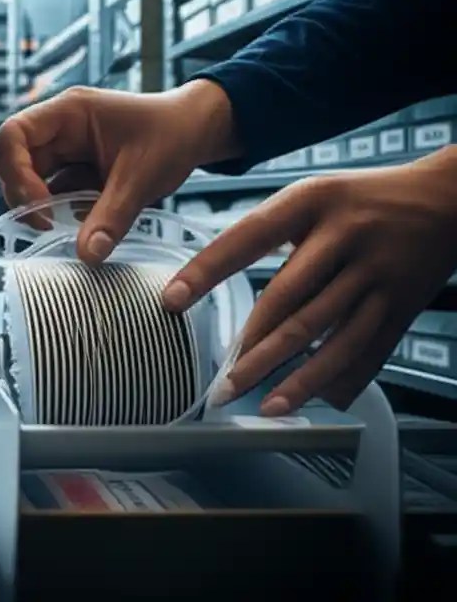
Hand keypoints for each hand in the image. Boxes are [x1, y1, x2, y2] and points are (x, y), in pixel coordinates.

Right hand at [0, 81, 240, 264]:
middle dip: (26, 198)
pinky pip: (55, 195)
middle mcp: (58, 128)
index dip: (15, 173)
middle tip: (50, 228)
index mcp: (68, 112)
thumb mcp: (143, 176)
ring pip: (31, 183)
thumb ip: (113, 215)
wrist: (196, 130)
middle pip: (14, 163)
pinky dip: (65, 213)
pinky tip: (88, 223)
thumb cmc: (172, 134)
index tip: (40, 206)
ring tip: (73, 227)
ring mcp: (64, 150)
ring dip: (45, 209)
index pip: (11, 136)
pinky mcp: (74, 170)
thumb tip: (87, 256)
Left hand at [162, 146, 456, 414]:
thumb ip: (266, 234)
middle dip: (252, 350)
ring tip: (263, 405)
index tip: (171, 300)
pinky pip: (368, 349)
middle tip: (222, 385)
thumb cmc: (360, 200)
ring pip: (329, 335)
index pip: (248, 237)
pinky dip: (340, 379)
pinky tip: (315, 401)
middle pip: (289, 302)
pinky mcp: (404, 303)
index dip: (206, 269)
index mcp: (311, 200)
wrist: (450, 199)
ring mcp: (378, 272)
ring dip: (294, 377)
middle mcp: (345, 236)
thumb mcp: (312, 196)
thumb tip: (205, 280)